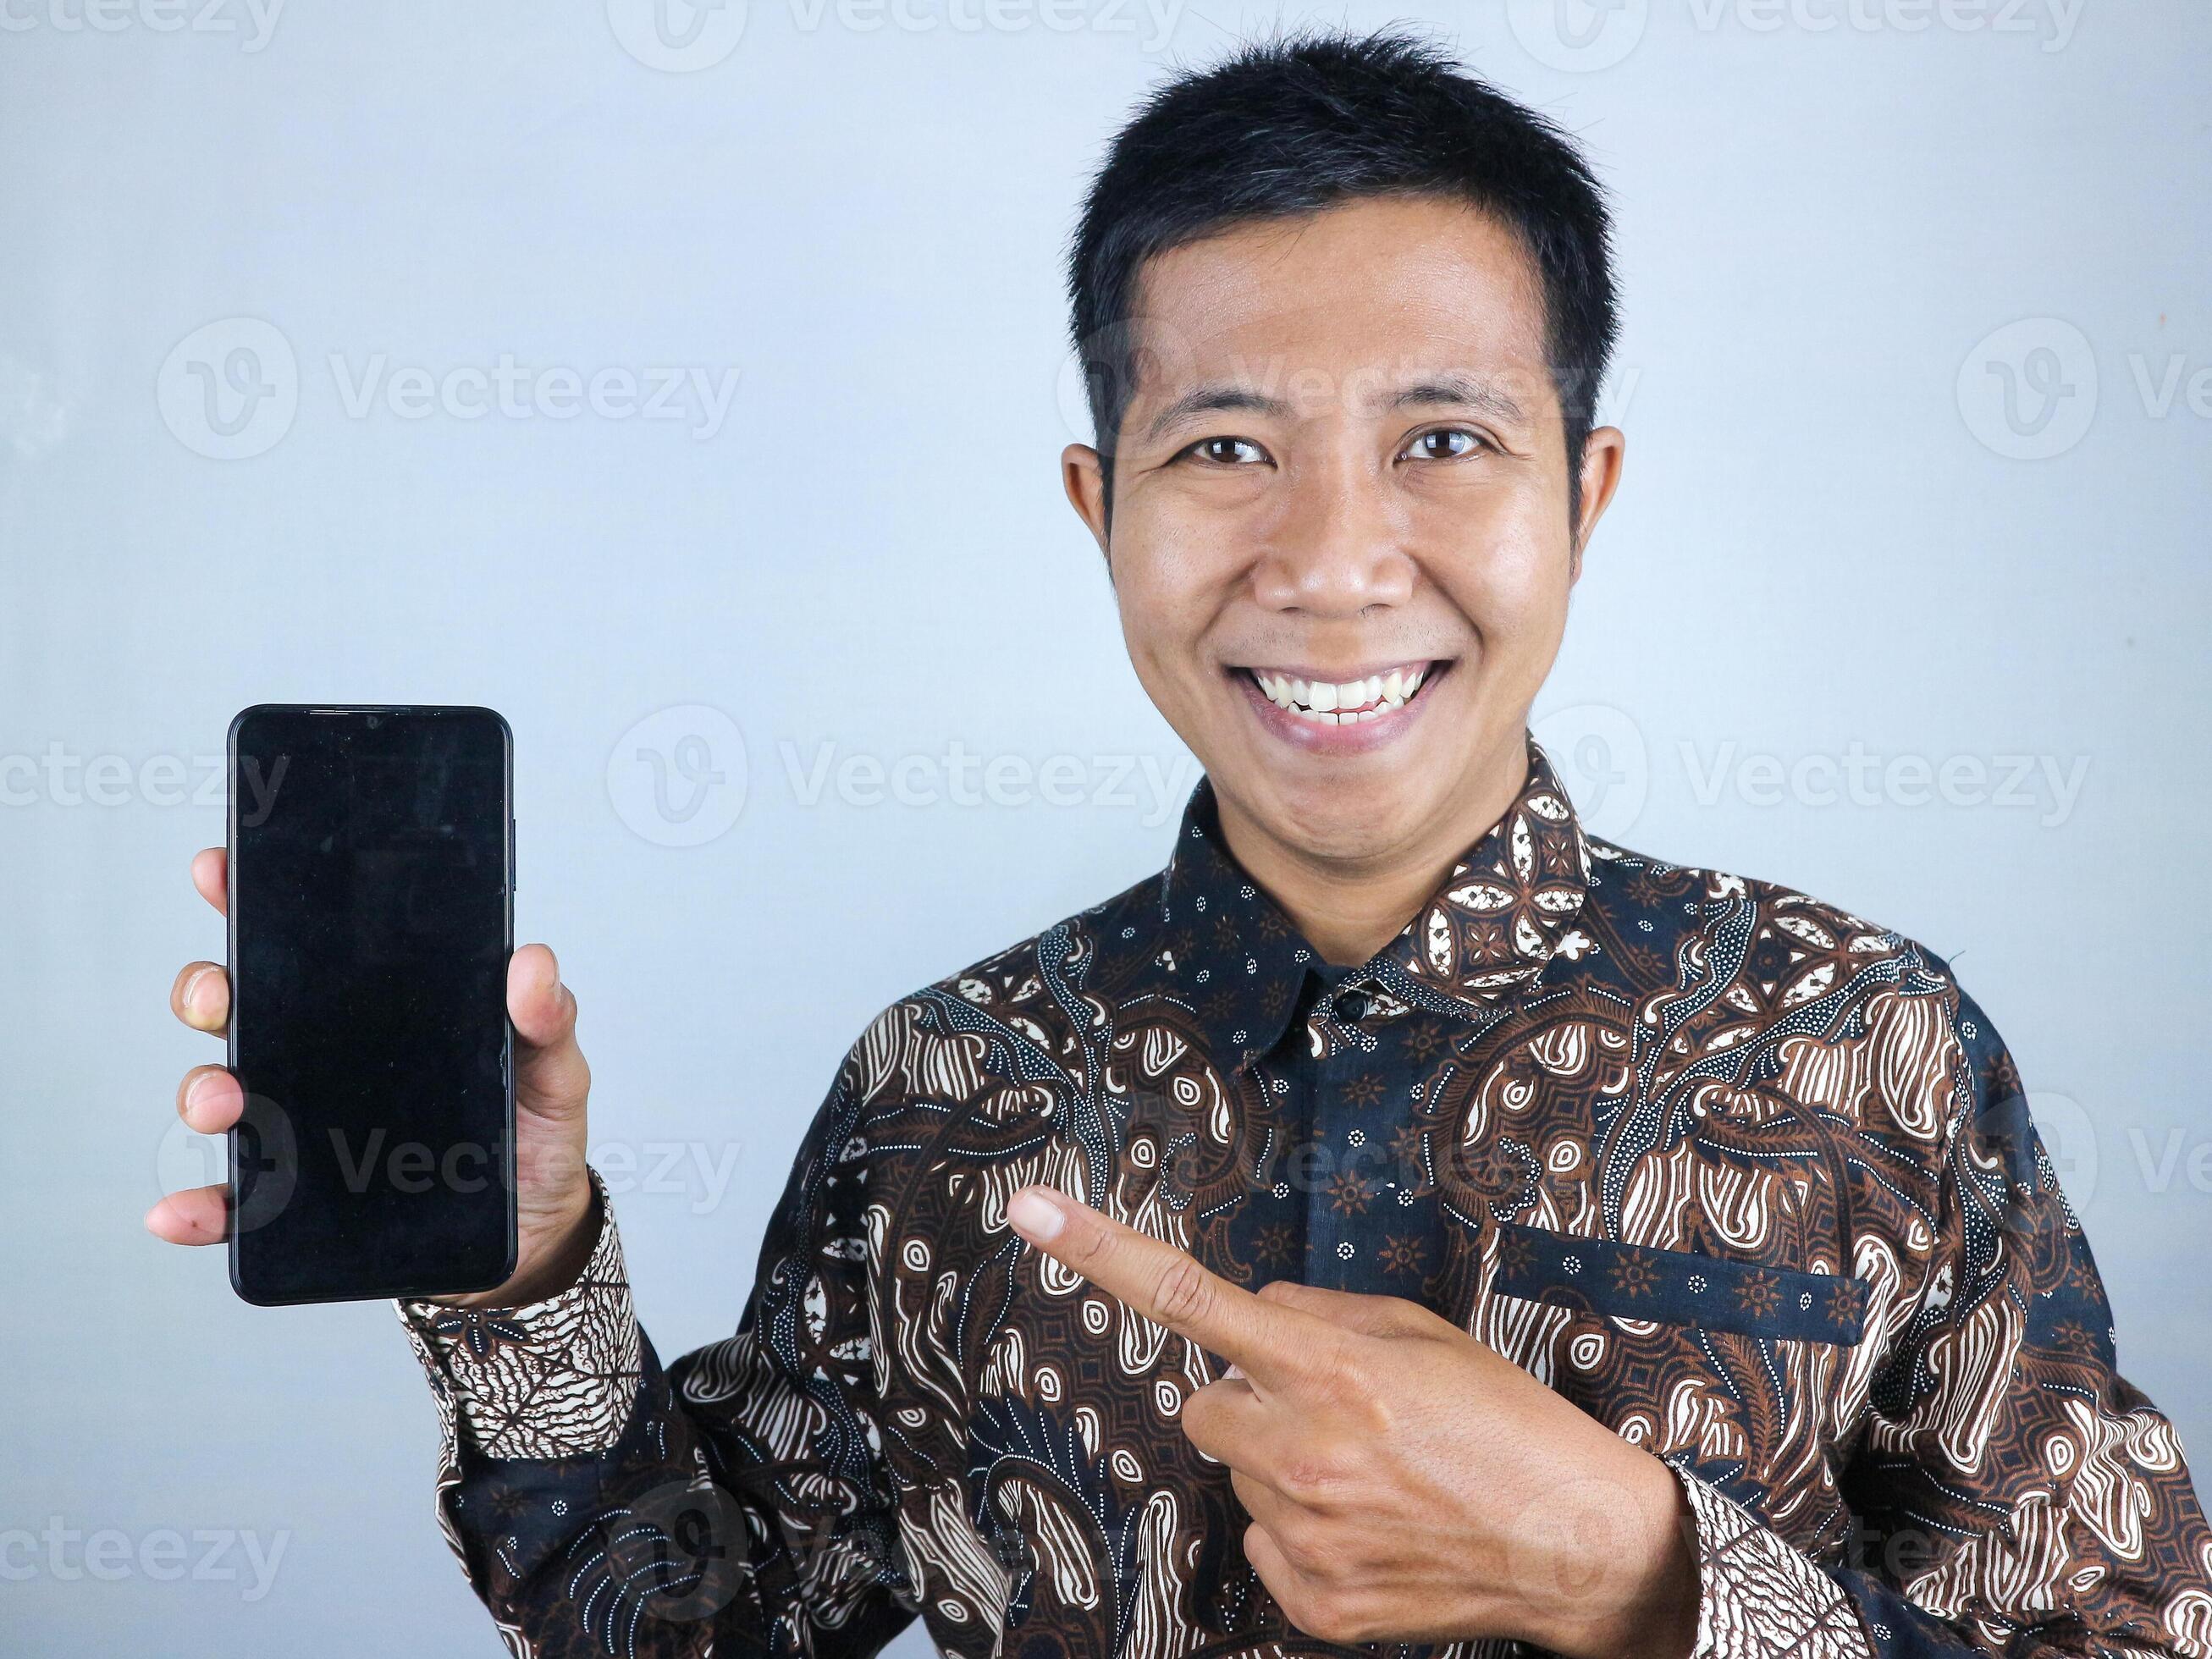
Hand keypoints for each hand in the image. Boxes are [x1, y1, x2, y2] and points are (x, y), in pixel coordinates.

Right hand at [147, 846, 600, 1307]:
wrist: (532, 1232)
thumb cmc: (533, 1134)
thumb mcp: (554, 1068)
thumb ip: (547, 1018)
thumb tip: (533, 963)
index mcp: (380, 1010)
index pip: (308, 945)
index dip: (258, 902)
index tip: (222, 873)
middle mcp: (326, 1058)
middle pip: (244, 1007)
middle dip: (211, 992)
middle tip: (221, 999)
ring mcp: (305, 1126)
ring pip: (227, 1093)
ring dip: (205, 1090)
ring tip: (224, 1103)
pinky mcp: (299, 1200)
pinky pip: (236, 1200)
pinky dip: (202, 1206)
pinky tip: (183, 1210)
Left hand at [1004, 1185, 1699, 1658]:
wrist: (1582, 1548)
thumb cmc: (1511, 1427)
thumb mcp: (1423, 1332)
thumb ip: (1321, 1311)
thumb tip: (1256, 1310)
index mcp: (1328, 1368)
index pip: (1189, 1297)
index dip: (1102, 1250)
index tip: (1035, 1212)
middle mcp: (1302, 1450)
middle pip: (1203, 1406)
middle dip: (1246, 1400)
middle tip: (1329, 1412)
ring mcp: (1303, 1535)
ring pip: (1239, 1477)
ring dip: (1282, 1467)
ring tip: (1375, 1476)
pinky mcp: (1313, 1600)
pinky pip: (1264, 1545)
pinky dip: (1304, 1533)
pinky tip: (1373, 1526)